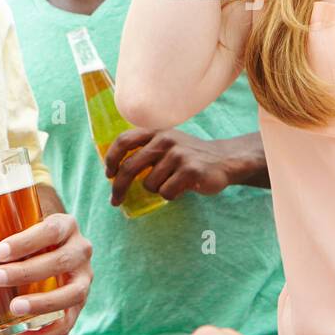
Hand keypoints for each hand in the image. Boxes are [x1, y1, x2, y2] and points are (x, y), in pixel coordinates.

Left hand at [0, 211, 92, 334]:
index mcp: (66, 226)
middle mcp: (81, 250)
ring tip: (13, 309)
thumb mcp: (17, 242)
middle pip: (61, 261)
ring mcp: (84, 278)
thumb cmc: (31, 244)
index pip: (51, 230)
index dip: (26, 241)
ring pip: (72, 294)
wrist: (57, 250)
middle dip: (27, 271)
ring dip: (42, 303)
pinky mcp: (80, 304)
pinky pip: (67, 324)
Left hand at [104, 127, 245, 205]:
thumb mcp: (167, 144)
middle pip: (129, 167)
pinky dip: (171, 195)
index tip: (109, 175)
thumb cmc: (189, 156)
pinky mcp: (190, 171)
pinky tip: (183, 187)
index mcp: (156, 132)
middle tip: (115, 201)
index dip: (111, 159)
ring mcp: (178, 155)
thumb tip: (115, 171)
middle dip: (119, 187)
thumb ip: (145, 150)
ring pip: (149, 184)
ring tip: (172, 183)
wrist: (224, 160)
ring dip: (157, 189)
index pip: (124, 141)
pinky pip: (166, 192)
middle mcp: (165, 140)